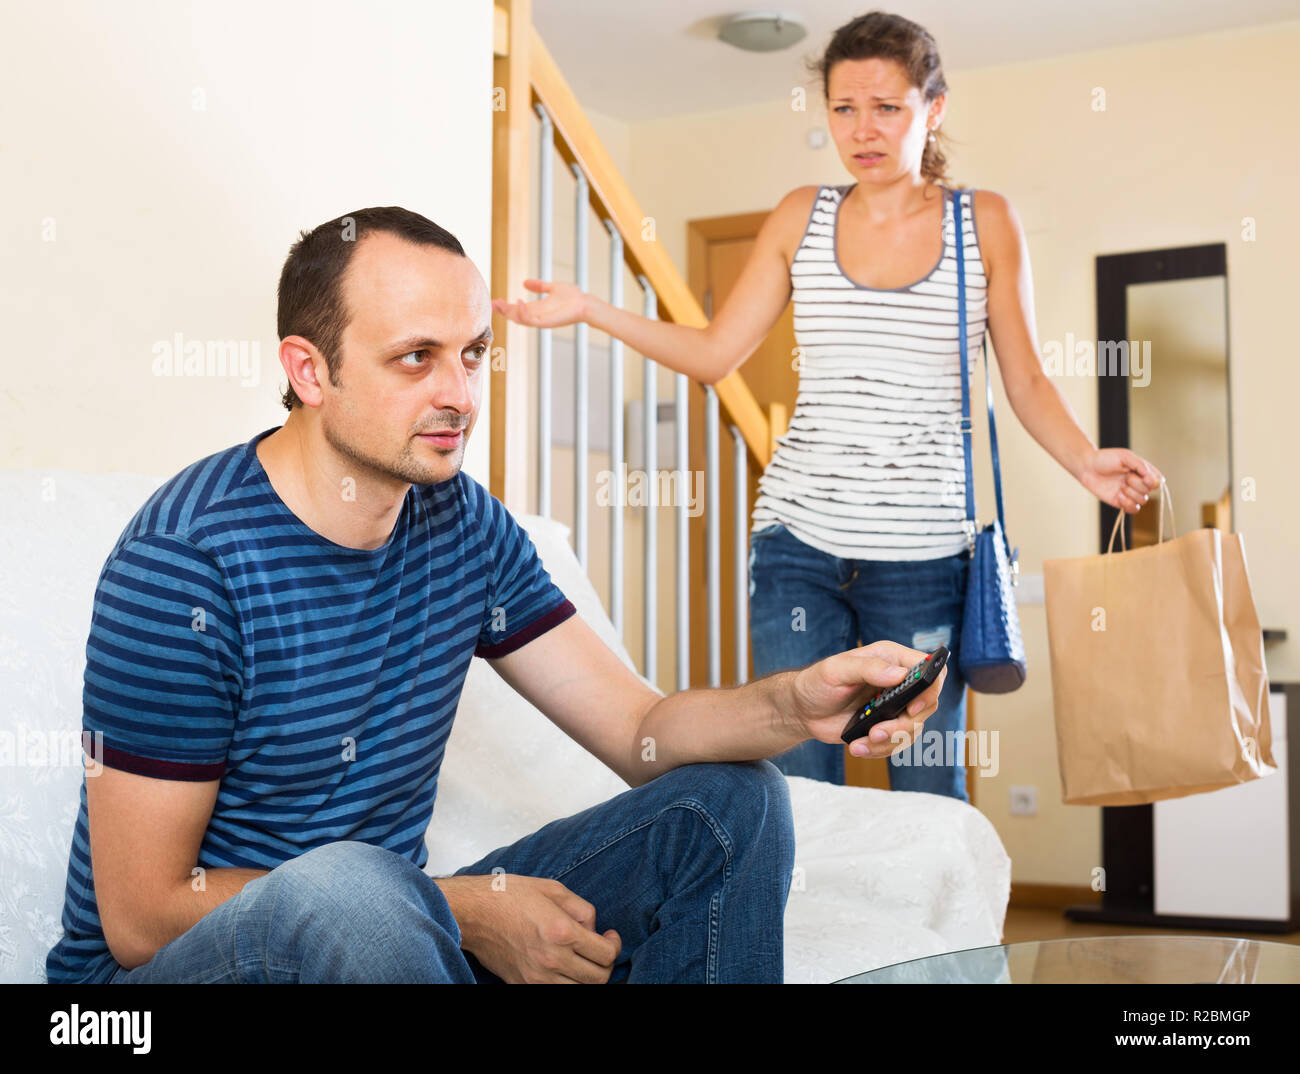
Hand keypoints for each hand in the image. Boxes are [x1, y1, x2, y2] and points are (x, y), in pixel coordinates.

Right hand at [439, 874, 620, 983]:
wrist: (473, 913)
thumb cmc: (509, 895)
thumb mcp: (553, 889)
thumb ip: (582, 909)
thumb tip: (594, 929)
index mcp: (561, 932)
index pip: (606, 954)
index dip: (614, 945)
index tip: (609, 936)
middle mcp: (551, 959)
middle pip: (598, 978)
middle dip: (606, 964)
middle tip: (600, 949)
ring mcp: (536, 977)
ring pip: (580, 990)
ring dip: (588, 977)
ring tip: (583, 959)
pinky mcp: (523, 985)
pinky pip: (556, 992)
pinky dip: (567, 983)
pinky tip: (565, 968)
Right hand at [492, 279, 587, 329]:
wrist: (585, 303)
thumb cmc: (572, 297)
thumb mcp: (552, 287)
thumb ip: (539, 286)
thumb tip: (524, 282)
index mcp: (536, 308)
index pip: (516, 309)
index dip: (504, 306)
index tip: (493, 300)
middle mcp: (536, 316)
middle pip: (514, 316)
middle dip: (502, 311)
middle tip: (492, 303)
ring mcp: (540, 320)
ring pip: (519, 320)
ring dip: (508, 312)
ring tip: (499, 303)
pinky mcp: (546, 323)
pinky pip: (530, 320)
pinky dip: (522, 313)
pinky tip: (518, 301)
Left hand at [787, 641, 946, 759]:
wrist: (803, 710)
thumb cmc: (816, 682)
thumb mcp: (836, 670)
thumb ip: (868, 668)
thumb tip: (899, 674)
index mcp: (891, 659)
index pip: (929, 669)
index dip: (931, 688)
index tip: (913, 707)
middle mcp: (898, 681)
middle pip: (926, 705)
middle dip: (903, 725)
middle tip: (876, 731)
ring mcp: (895, 705)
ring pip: (913, 729)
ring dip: (888, 741)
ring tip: (860, 742)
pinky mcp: (887, 725)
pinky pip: (897, 743)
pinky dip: (878, 749)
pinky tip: (856, 747)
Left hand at [1078, 447, 1163, 513]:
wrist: (1087, 467)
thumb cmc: (1105, 459)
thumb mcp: (1125, 457)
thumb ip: (1140, 465)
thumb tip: (1152, 479)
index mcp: (1143, 471)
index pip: (1158, 480)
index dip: (1153, 481)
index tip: (1144, 477)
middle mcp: (1139, 483)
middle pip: (1150, 491)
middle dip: (1137, 484)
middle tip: (1125, 477)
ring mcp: (1130, 493)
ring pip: (1142, 501)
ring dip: (1131, 493)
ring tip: (1120, 486)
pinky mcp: (1121, 502)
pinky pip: (1134, 510)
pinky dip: (1128, 504)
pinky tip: (1118, 496)